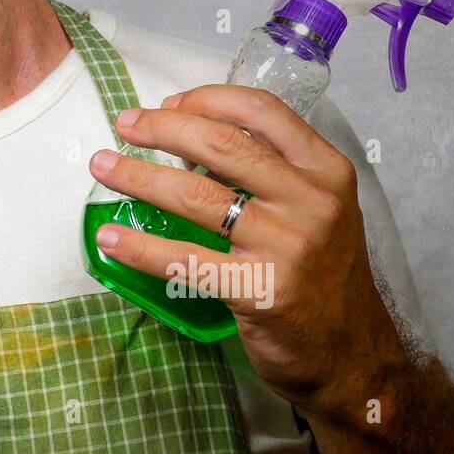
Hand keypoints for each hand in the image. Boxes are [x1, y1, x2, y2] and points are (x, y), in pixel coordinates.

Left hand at [87, 84, 406, 423]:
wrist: (350, 354)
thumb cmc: (321, 273)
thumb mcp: (315, 208)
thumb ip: (270, 171)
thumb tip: (191, 136)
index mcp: (325, 170)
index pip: (261, 111)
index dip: (207, 99)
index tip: (168, 103)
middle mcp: (310, 200)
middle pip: (221, 144)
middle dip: (162, 127)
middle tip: (124, 125)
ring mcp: (286, 246)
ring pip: (196, 195)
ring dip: (139, 176)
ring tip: (103, 167)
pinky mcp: (259, 291)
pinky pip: (185, 260)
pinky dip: (140, 246)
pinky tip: (111, 238)